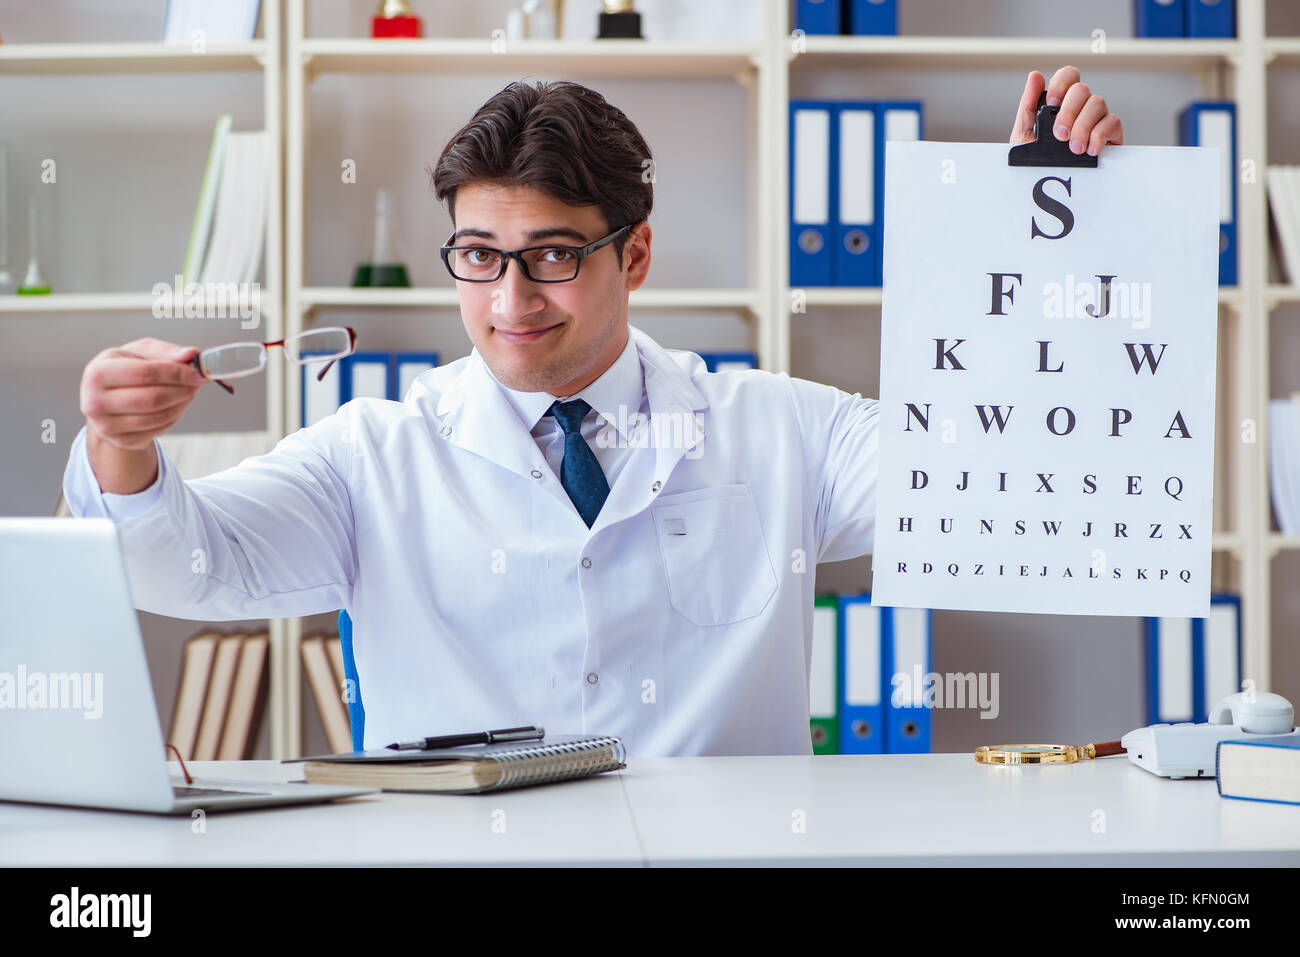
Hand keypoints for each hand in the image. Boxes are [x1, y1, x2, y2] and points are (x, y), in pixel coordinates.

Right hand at [81, 337, 206, 451]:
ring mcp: (106, 425)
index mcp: (98, 373)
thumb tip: (192, 354)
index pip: (146, 373)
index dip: (177, 373)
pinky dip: (174, 416)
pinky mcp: (121, 441)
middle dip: (183, 389)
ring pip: (159, 416)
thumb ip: (166, 351)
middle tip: (197, 382)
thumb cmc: (125, 370)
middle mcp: (96, 401)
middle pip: (153, 398)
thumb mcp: (140, 353)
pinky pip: (158, 429)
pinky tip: (175, 405)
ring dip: (182, 403)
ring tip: (188, 392)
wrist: (106, 399)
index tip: (198, 372)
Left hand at [1011, 66, 1122, 156]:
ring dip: (1082, 126)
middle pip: (1082, 89)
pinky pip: (1113, 122)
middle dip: (1069, 111)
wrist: (1046, 187)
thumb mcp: (1024, 134)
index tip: (1052, 102)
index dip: (1062, 83)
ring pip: (1098, 103)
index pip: (1069, 76)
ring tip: (1073, 148)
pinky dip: (1099, 135)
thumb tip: (1035, 76)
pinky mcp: (1111, 135)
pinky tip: (1089, 150)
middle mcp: (1081, 108)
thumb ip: (1028, 105)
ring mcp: (1097, 119)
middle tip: (1059, 135)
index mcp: (1061, 103)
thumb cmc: (1037, 161)